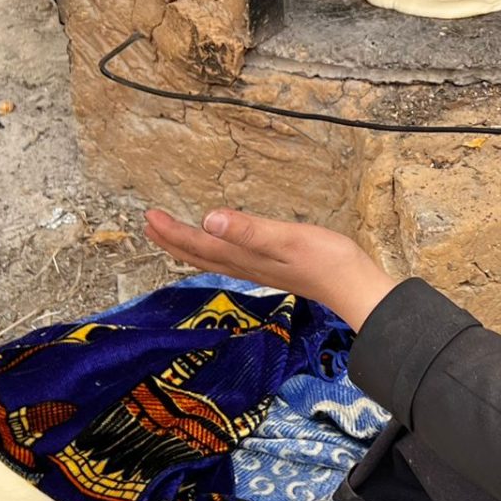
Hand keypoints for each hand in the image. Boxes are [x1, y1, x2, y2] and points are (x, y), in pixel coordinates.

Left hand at [144, 208, 398, 329]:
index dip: (172, 231)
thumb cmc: (326, 259)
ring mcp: (257, 270)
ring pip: (212, 259)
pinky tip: (218, 247)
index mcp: (244, 257)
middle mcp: (245, 266)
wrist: (352, 285)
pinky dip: (212, 251)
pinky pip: (229, 260)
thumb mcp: (287, 239)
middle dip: (172, 240)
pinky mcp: (270, 269)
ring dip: (188, 247)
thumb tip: (208, 220)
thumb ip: (248, 230)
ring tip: (171, 237)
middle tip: (148, 225)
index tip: (149, 216)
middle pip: (199, 255)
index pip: (199, 244)